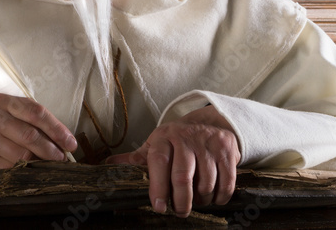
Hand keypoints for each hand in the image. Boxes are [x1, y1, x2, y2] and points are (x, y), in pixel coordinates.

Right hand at [0, 93, 76, 205]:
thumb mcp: (11, 120)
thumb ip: (34, 124)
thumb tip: (64, 142)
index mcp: (3, 101)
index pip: (36, 112)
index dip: (57, 128)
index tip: (70, 143)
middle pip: (31, 134)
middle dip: (51, 149)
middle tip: (62, 159)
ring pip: (22, 154)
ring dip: (38, 162)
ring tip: (44, 166)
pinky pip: (11, 167)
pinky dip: (22, 171)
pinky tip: (25, 172)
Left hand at [105, 104, 238, 216]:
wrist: (211, 123)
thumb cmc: (177, 139)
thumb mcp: (155, 143)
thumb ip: (136, 158)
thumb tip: (107, 165)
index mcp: (164, 137)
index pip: (158, 161)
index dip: (157, 186)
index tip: (158, 206)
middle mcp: (186, 139)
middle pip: (182, 175)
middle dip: (180, 200)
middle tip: (179, 212)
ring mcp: (208, 145)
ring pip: (205, 182)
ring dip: (201, 200)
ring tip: (195, 202)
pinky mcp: (227, 152)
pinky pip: (226, 183)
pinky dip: (219, 197)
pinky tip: (212, 198)